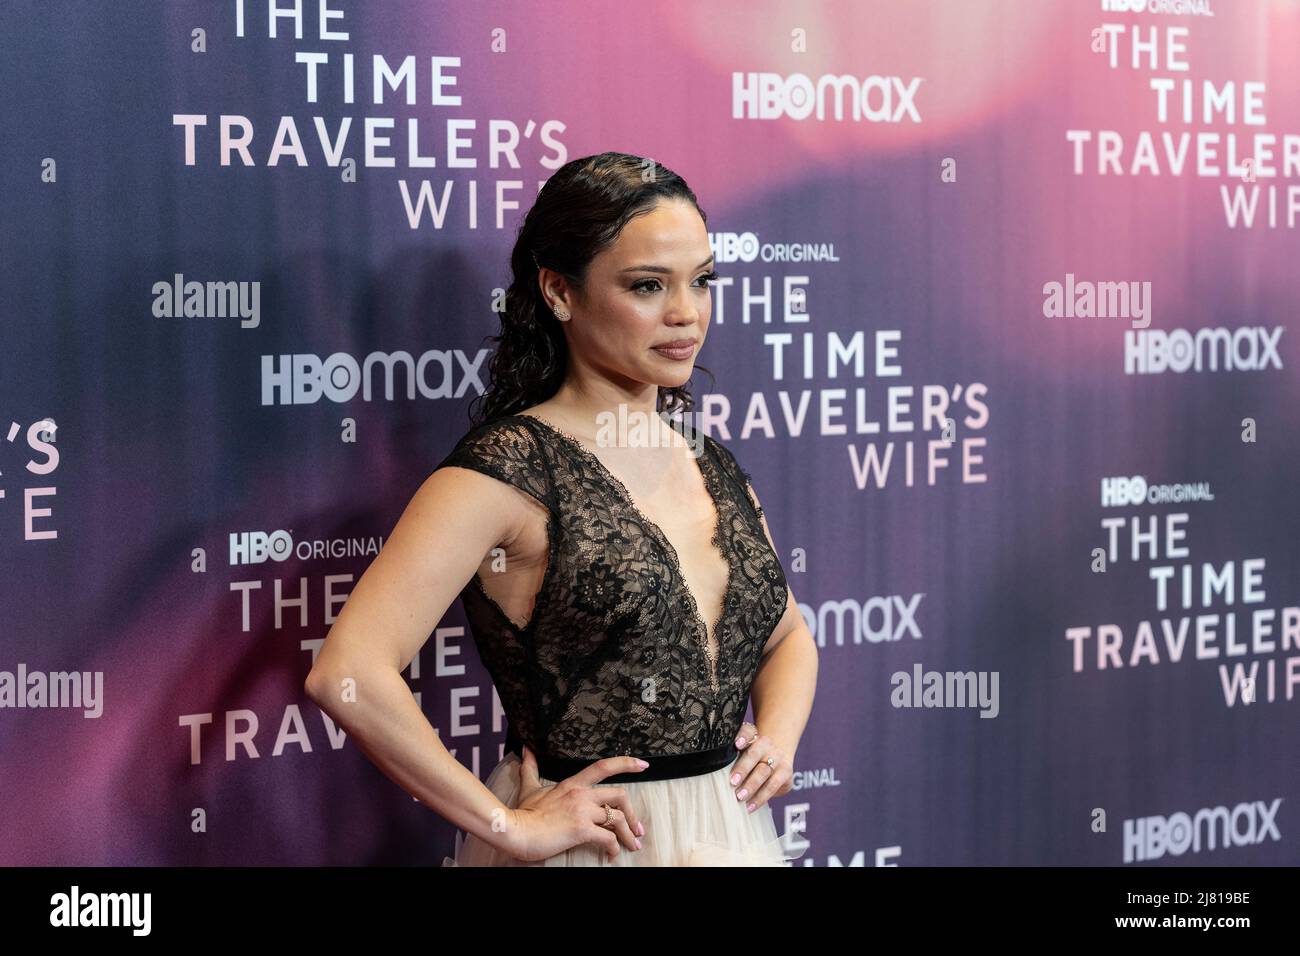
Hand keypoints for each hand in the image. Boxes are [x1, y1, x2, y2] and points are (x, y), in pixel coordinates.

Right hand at [504, 745, 648, 862]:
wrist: (514, 830)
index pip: (604, 767)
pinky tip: (611, 855)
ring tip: (632, 846)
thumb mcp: (529, 786)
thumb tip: (526, 750)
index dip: (627, 763)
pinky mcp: (581, 829)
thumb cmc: (522, 812)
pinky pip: (607, 838)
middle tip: (638, 829)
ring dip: (629, 834)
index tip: (643, 765)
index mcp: (573, 784)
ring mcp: (582, 811)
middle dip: (633, 814)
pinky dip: (614, 848)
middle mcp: (581, 794)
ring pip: (617, 818)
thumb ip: (530, 768)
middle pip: (620, 795)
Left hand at [729, 722, 793, 813]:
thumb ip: (728, 754)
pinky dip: (761, 797)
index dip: (743, 737)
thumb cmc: (750, 756)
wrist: (777, 756)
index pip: (748, 731)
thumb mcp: (740, 751)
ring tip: (739, 797)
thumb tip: (708, 767)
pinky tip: (750, 806)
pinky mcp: (786, 773)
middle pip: (754, 754)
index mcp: (753, 735)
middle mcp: (766, 744)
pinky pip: (773, 786)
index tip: (736, 745)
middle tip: (732, 782)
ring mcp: (778, 757)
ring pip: (764, 771)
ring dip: (751, 785)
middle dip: (743, 768)